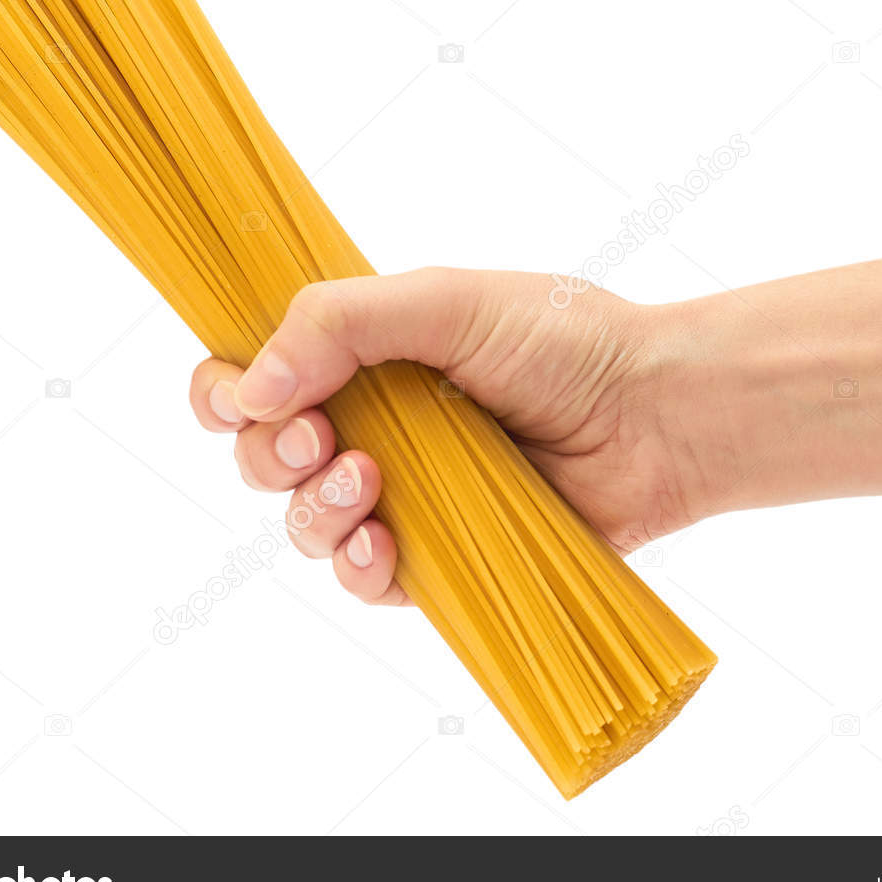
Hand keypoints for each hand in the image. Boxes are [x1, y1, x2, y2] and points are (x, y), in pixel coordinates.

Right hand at [186, 268, 701, 605]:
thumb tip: (251, 385)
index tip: (239, 399)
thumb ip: (340, 322)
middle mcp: (375, 425)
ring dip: (312, 509)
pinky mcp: (441, 557)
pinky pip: (365, 580)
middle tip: (321, 438)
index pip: (256, 377)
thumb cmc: (566, 340)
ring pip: (305, 524)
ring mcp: (406, 494)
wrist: (654, 416)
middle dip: (270, 454)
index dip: (226, 392)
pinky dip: (356, 567)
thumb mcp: (446, 300)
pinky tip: (383, 543)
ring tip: (369, 482)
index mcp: (365, 356)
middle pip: (266, 457)